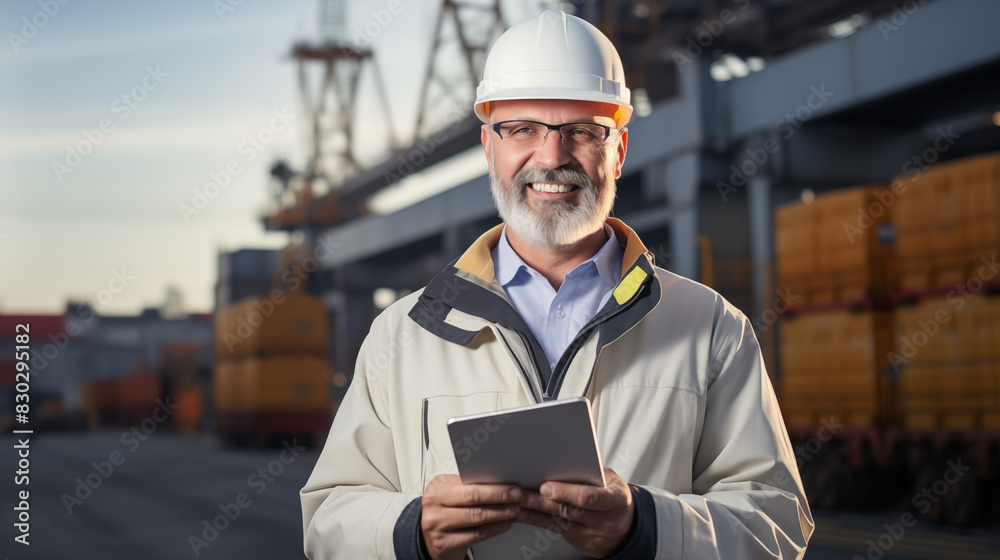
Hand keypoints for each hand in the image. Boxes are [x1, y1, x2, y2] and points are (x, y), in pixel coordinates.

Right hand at [421, 474, 521, 559]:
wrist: (427, 535)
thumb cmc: (443, 510)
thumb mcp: (449, 492)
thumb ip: (467, 485)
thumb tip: (499, 481)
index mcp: (437, 489)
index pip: (469, 488)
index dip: (494, 489)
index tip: (511, 488)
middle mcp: (434, 507)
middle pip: (473, 503)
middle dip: (500, 499)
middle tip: (517, 498)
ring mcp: (438, 527)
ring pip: (477, 519)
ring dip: (501, 514)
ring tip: (514, 510)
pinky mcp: (445, 544)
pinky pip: (477, 535)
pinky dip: (495, 528)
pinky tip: (504, 523)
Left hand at [517, 468, 633, 557]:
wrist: (628, 527)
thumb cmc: (616, 496)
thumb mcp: (612, 481)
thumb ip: (592, 473)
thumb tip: (565, 459)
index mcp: (615, 501)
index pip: (590, 498)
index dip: (566, 493)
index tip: (546, 487)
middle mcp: (605, 521)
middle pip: (569, 511)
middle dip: (542, 502)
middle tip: (521, 494)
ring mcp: (592, 535)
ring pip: (558, 523)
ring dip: (534, 512)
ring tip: (516, 502)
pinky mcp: (579, 542)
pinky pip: (554, 530)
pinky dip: (536, 520)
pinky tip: (522, 514)